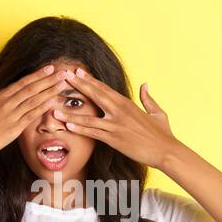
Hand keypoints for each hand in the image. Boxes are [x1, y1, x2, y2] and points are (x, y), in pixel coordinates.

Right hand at [0, 65, 70, 161]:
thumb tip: (4, 95)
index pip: (21, 83)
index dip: (37, 75)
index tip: (48, 68)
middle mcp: (6, 103)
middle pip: (31, 87)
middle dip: (48, 79)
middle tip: (62, 71)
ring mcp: (10, 115)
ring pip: (34, 99)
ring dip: (50, 90)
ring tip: (62, 83)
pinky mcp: (14, 128)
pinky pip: (31, 115)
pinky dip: (42, 107)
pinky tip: (53, 101)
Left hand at [54, 68, 182, 169]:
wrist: (166, 151)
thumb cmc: (162, 133)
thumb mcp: (157, 112)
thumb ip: (147, 98)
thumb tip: (144, 85)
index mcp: (127, 103)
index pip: (104, 88)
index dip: (89, 79)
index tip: (77, 71)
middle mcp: (120, 111)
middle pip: (95, 95)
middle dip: (78, 85)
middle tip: (63, 76)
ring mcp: (116, 125)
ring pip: (89, 117)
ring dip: (71, 112)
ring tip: (55, 107)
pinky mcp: (115, 140)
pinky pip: (94, 133)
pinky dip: (80, 129)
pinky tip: (68, 126)